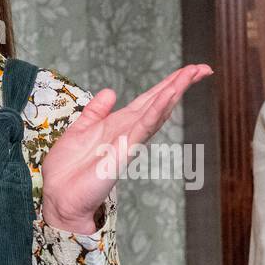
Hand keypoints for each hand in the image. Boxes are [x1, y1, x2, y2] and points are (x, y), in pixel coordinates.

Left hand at [41, 64, 212, 232]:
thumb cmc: (69, 169)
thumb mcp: (79, 129)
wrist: (60, 195)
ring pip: (157, 112)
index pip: (149, 100)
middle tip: (203, 68)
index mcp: (119, 125)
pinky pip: (143, 127)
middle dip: (181, 84)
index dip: (168, 83)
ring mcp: (129, 142)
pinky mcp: (123, 152)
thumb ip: (96, 111)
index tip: (189, 69)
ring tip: (191, 74)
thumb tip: (110, 92)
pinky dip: (156, 111)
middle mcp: (129, 132)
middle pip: (160, 103)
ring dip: (173, 92)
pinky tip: (168, 96)